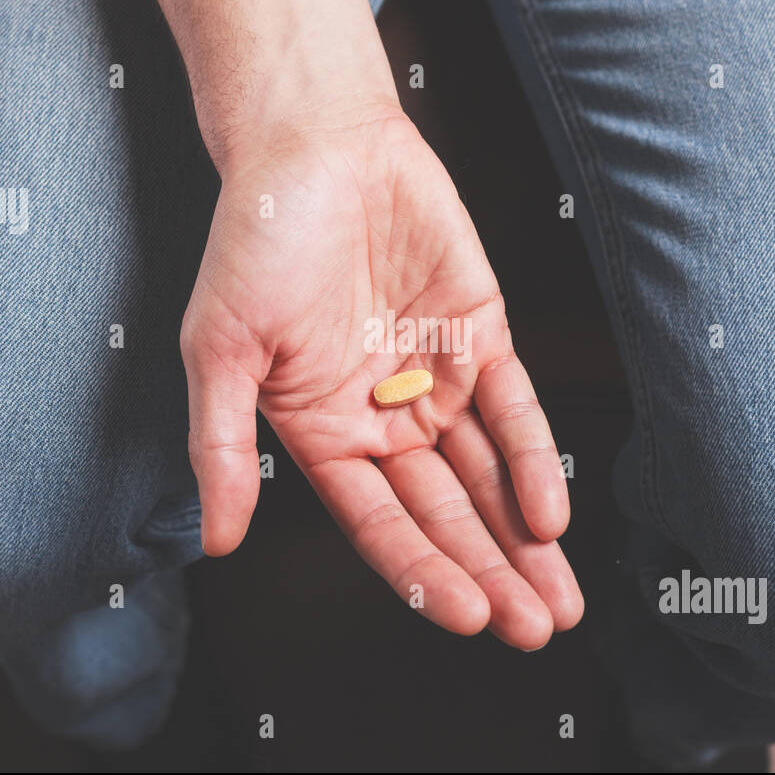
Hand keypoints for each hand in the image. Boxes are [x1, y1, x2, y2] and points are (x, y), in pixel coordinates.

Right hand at [181, 107, 582, 649]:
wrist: (315, 144)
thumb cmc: (256, 242)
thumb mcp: (220, 352)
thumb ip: (222, 448)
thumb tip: (217, 541)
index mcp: (323, 434)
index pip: (380, 524)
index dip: (423, 574)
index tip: (465, 618)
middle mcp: (384, 418)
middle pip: (446, 515)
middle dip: (490, 574)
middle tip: (532, 630)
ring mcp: (436, 380)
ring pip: (489, 475)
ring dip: (524, 539)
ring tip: (557, 600)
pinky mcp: (480, 335)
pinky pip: (516, 408)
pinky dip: (535, 458)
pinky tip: (552, 512)